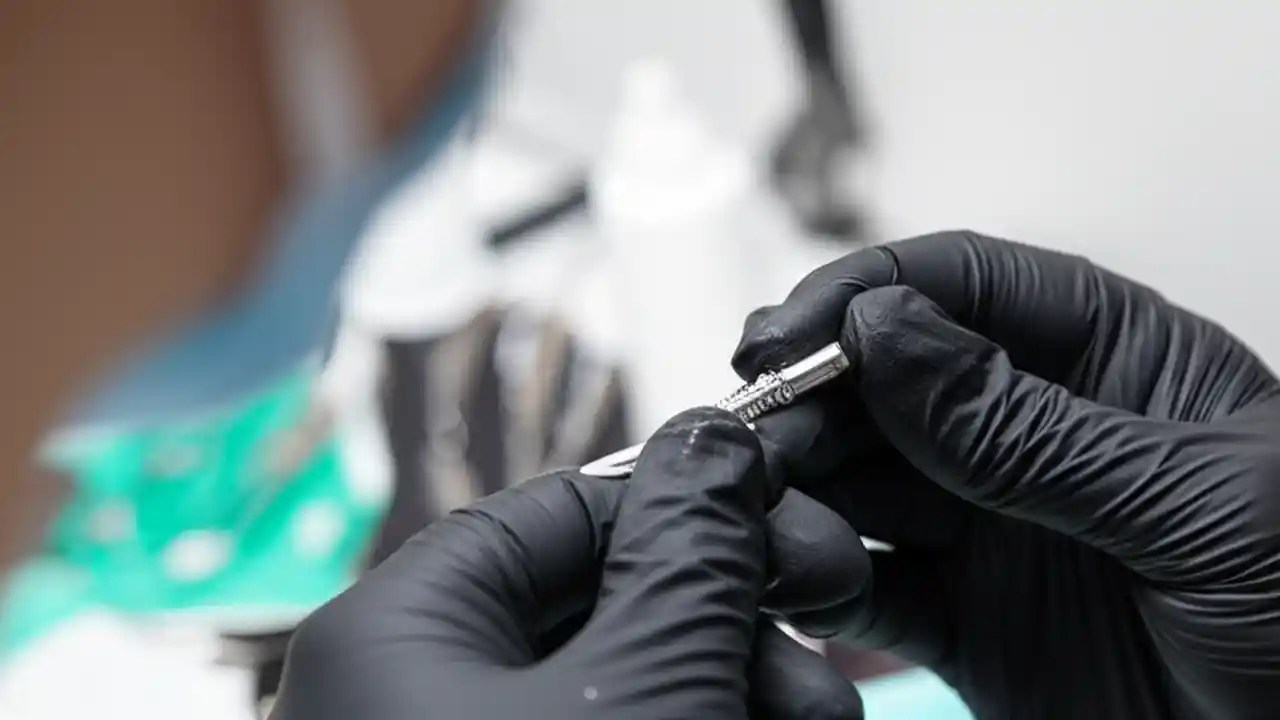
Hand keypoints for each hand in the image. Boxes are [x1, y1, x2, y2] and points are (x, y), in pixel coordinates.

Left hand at [271, 408, 867, 718]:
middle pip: (603, 606)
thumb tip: (710, 435)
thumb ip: (685, 556)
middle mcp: (417, 691)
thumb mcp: (646, 690)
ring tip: (830, 716)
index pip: (558, 515)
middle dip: (732, 615)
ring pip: (625, 684)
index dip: (682, 503)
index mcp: (400, 632)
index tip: (782, 503)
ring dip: (740, 686)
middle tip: (835, 627)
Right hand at [733, 231, 1279, 717]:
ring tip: (765, 510)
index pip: (969, 284)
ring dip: (801, 488)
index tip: (789, 337)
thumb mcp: (1198, 509)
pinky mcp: (966, 624)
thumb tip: (885, 334)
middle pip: (891, 380)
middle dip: (815, 399)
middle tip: (757, 436)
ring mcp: (995, 527)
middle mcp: (1038, 433)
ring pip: (861, 480)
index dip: (868, 292)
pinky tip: (799, 583)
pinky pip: (865, 587)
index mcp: (1115, 363)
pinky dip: (817, 583)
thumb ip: (1032, 427)